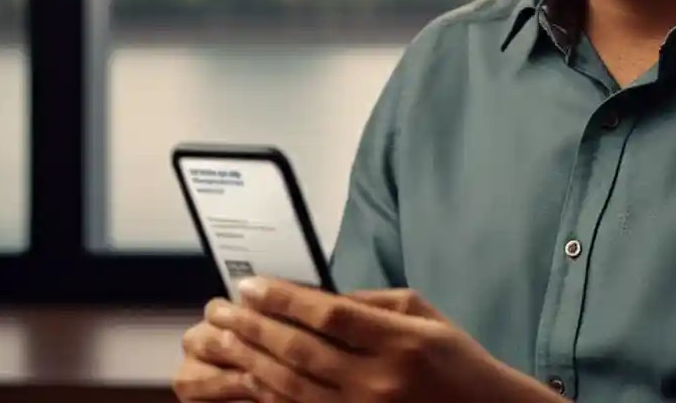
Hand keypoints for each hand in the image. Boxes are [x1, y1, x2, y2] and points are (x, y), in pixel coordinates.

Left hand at [179, 277, 560, 402]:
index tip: (251, 284)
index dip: (284, 299)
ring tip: (223, 335)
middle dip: (254, 326)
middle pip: (301, 350)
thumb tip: (314, 296)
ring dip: (251, 358)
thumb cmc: (454, 358)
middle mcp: (380, 381)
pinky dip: (269, 391)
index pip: (329, 315)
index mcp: (401, 342)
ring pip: (292, 385)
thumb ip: (370, 302)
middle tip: (221, 307)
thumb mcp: (422, 313)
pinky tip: (248, 372)